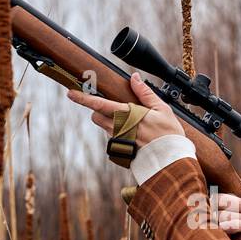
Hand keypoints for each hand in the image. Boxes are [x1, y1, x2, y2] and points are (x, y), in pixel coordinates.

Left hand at [66, 72, 185, 144]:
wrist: (170, 162)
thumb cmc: (168, 135)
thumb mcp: (161, 109)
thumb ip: (145, 93)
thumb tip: (134, 77)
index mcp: (126, 115)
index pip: (99, 104)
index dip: (83, 98)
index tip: (71, 93)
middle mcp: (117, 129)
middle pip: (96, 115)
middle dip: (100, 110)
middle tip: (115, 107)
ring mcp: (117, 141)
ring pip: (104, 126)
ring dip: (111, 121)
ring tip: (132, 122)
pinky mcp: (120, 150)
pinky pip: (113, 137)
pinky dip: (119, 133)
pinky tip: (136, 134)